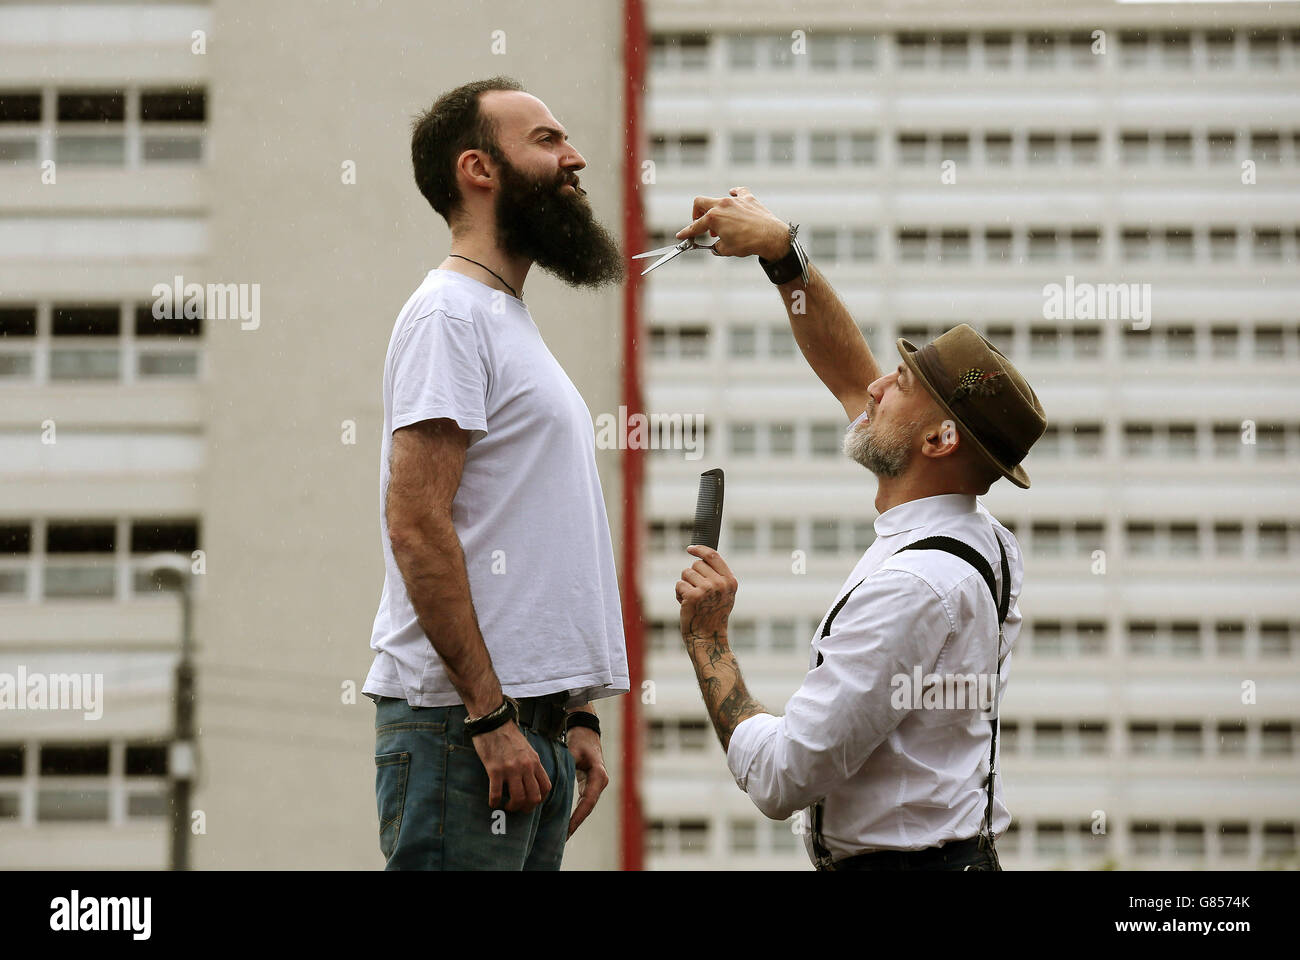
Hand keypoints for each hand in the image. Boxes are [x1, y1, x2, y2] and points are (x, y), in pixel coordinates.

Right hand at [471, 721, 550, 812]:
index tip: (530, 801)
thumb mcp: (526, 748)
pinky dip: (494, 802)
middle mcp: (526, 766)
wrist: (493, 722)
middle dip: (527, 808)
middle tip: (518, 808)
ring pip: (518, 798)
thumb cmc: (508, 734)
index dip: (539, 799)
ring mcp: (511, 769)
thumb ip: (530, 763)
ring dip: (512, 807)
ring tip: (505, 806)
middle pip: (534, 797)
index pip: (546, 787)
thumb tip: (530, 780)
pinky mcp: (495, 770)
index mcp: (535, 761)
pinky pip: (496, 794)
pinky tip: (492, 803)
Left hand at [565, 725, 608, 838]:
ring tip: (562, 836)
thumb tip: (553, 783)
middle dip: (575, 823)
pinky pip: (583, 802)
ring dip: (575, 820)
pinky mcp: (590, 785)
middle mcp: (600, 782)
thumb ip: (566, 766)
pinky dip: (574, 812)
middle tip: (562, 839)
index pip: (588, 801)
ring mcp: (596, 784)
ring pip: (586, 807)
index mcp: (598, 775)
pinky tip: (564, 823)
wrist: (586, 730)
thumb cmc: (580, 739)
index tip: (567, 830)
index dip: (577, 817)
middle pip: (588, 808)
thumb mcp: (572, 750)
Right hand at [675, 187, 790, 260]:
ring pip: (718, 199)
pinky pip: (738, 191)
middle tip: (701, 224)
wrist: (770, 237)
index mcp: (713, 217)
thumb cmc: (748, 244)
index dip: (687, 232)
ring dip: (715, 210)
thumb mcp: (727, 249)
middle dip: (696, 213)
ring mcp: (735, 200)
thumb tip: (716, 246)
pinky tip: (733, 196)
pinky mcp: (748, 198)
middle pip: (700, 202)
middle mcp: (722, 205)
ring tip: (721, 225)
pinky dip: (734, 194)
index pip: (695, 226)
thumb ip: (717, 246)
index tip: (681, 235)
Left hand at [675, 545, 738, 639]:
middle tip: (697, 592)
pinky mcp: (693, 596)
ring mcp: (707, 589)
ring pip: (686, 573)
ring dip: (685, 585)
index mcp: (730, 581)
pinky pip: (679, 584)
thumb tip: (701, 556)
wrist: (708, 637)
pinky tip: (687, 605)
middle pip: (697, 564)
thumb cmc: (713, 614)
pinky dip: (679, 594)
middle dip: (692, 575)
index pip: (713, 556)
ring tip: (693, 600)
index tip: (690, 548)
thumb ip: (718, 575)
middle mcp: (720, 584)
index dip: (700, 549)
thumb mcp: (723, 594)